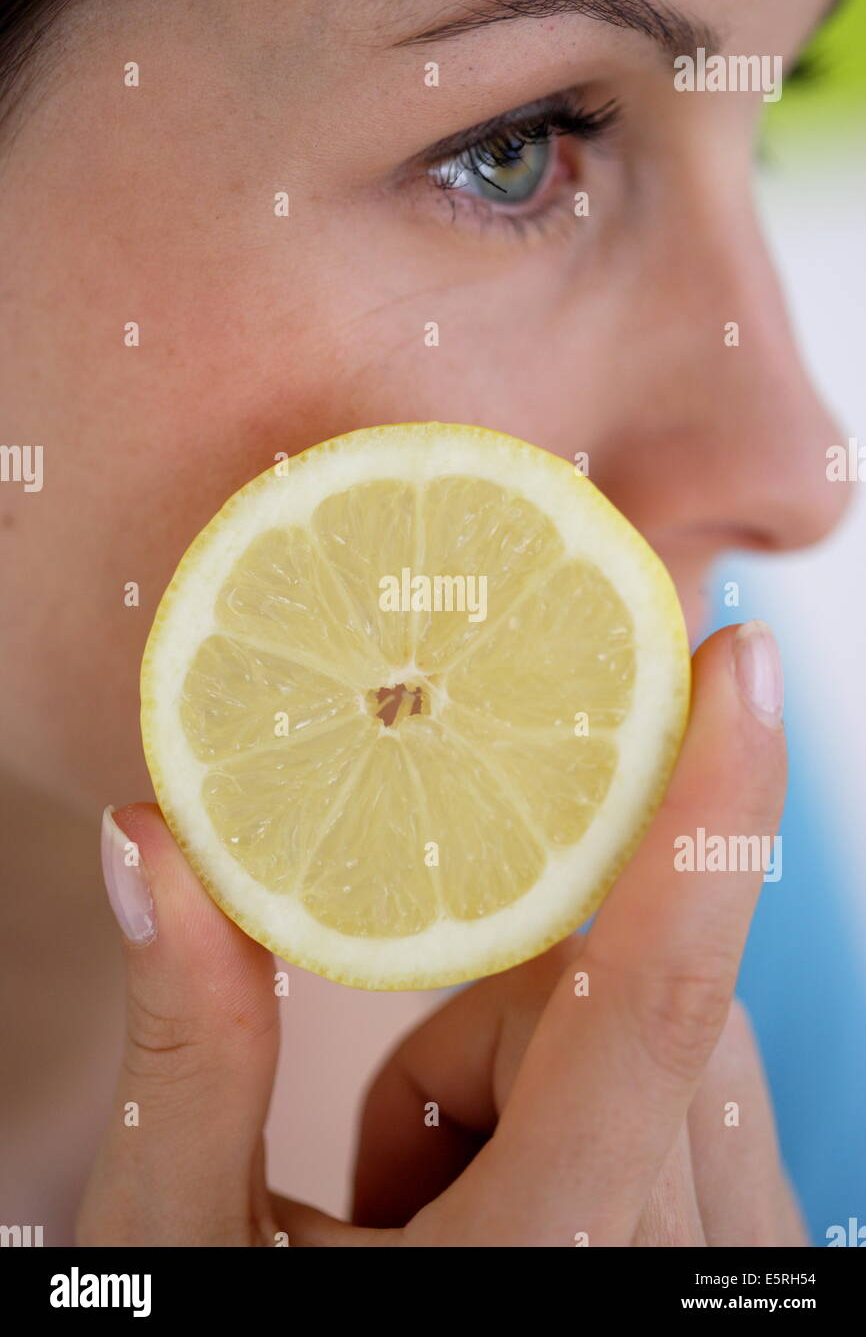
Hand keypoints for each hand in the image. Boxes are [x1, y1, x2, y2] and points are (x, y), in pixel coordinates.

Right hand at [77, 623, 804, 1245]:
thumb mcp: (186, 1255)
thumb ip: (189, 1042)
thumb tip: (157, 842)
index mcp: (549, 1258)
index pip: (653, 991)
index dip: (708, 809)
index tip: (744, 663)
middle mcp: (673, 1265)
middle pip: (649, 1003)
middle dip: (500, 1008)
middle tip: (385, 1138)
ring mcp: (718, 1267)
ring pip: (683, 1046)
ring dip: (536, 1060)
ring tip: (422, 1193)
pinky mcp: (725, 1255)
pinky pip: (696, 1102)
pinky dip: (589, 1097)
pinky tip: (490, 1199)